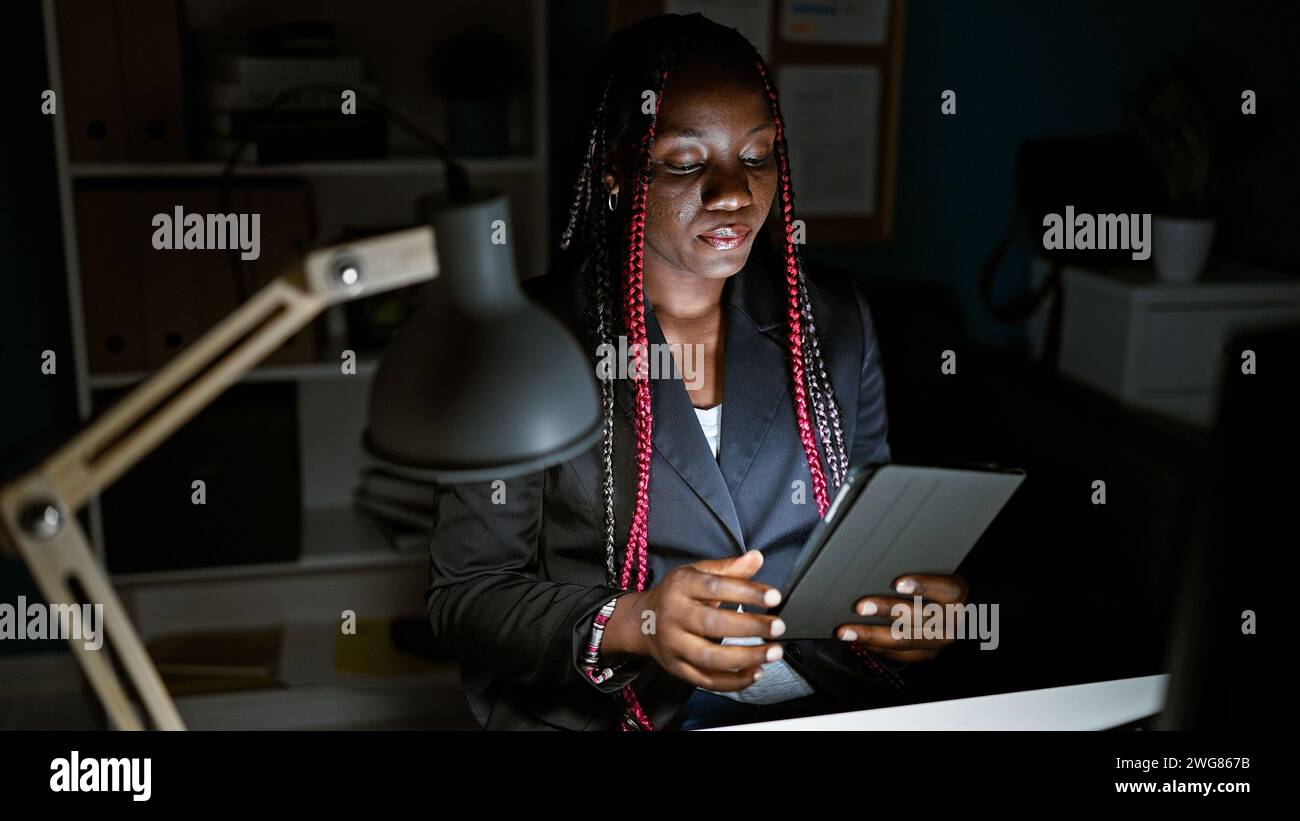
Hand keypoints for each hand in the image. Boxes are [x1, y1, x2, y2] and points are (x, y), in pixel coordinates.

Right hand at [603, 551, 785, 690]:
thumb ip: (729, 568)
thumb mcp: (697, 573)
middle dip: (751, 627)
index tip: (774, 597)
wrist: (642, 622)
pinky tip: (756, 672)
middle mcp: (674, 616)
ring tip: (772, 652)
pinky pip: (707, 681)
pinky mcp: (678, 669)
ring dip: (746, 658)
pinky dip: (734, 681)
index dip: (747, 592)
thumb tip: (756, 558)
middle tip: (778, 627)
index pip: (715, 588)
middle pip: (713, 624)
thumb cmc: (675, 595)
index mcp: (681, 587)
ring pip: (710, 658)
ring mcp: (674, 646)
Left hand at [835, 573, 968, 662]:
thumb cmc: (934, 584)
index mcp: (956, 594)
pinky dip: (875, 647)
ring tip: (847, 631)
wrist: (951, 607)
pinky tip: (857, 640)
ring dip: (872, 635)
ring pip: (905, 640)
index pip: (945, 589)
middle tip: (860, 606)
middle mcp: (952, 620)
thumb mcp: (933, 571)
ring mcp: (940, 641)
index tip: (897, 583)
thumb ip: (915, 568)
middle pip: (920, 617)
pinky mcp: (927, 654)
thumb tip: (878, 562)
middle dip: (886, 611)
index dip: (922, 585)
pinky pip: (899, 655)